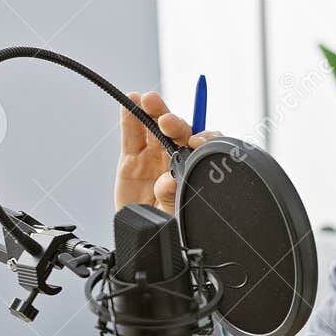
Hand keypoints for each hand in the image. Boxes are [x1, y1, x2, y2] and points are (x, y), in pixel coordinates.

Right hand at [114, 90, 214, 214]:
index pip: (205, 146)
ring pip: (155, 128)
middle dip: (175, 123)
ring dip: (153, 111)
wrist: (144, 235)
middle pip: (179, 132)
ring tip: (147, 101)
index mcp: (196, 166)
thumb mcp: (174, 214)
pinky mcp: (132, 157)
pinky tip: (130, 102)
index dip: (204, 140)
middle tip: (168, 121)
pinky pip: (132, 134)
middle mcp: (177, 155)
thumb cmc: (168, 222)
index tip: (197, 142)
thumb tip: (169, 180)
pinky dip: (130, 117)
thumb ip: (172, 196)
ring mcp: (154, 154)